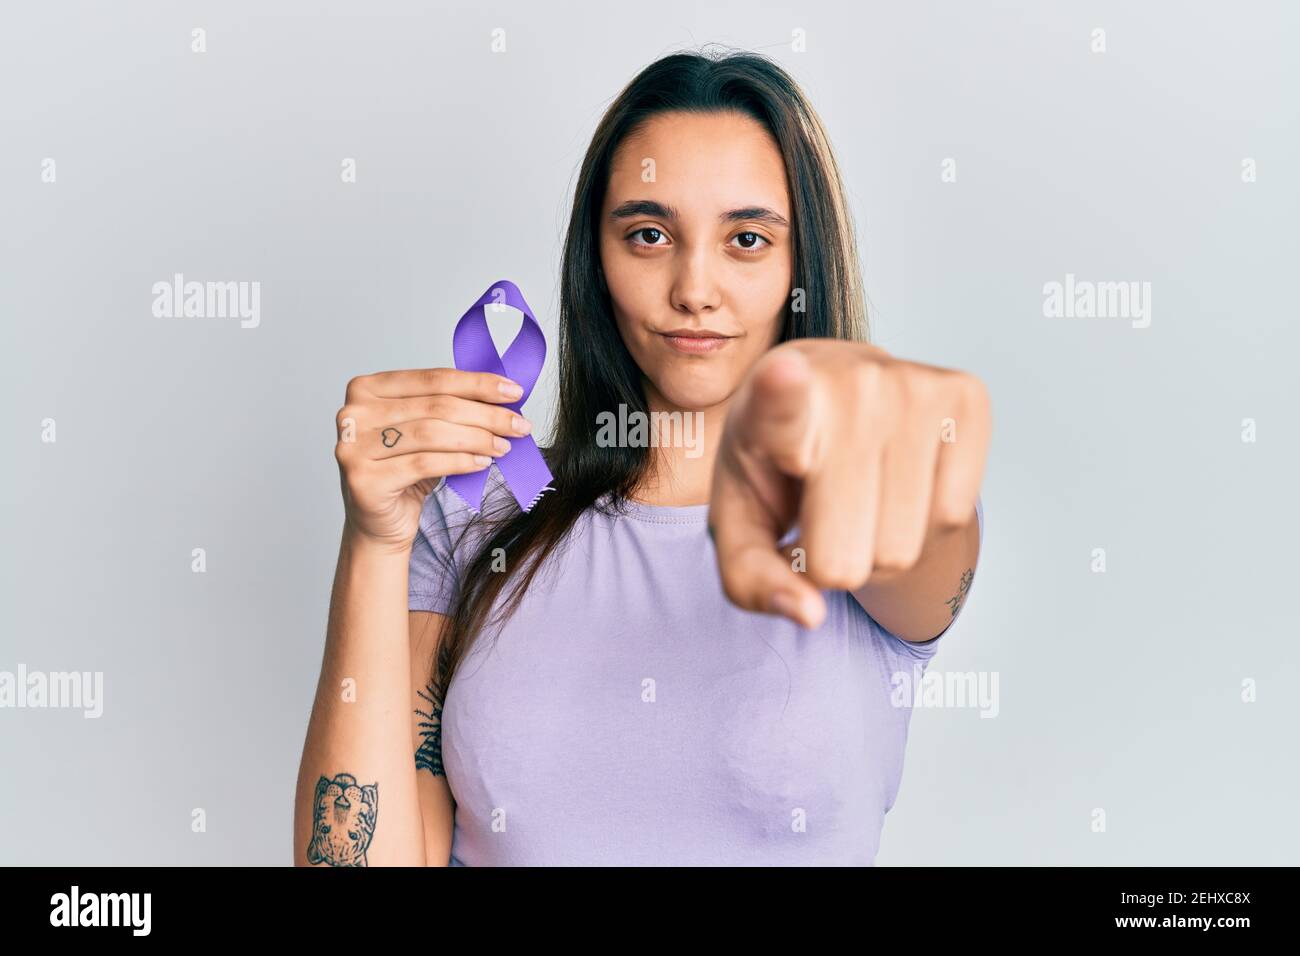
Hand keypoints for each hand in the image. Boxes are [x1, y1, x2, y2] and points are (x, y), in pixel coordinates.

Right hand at [333, 368, 532, 552]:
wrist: (379, 525)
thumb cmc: (404, 473)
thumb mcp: (425, 432)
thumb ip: (450, 409)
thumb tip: (503, 396)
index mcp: (366, 389)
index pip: (432, 378)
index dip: (478, 383)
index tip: (514, 391)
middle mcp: (353, 414)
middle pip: (436, 406)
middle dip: (486, 415)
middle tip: (519, 424)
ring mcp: (353, 446)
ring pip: (431, 433)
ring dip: (477, 438)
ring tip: (504, 446)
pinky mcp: (363, 479)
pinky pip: (424, 464)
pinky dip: (459, 461)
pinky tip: (482, 462)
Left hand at [708, 339, 989, 627]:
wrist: (824, 398)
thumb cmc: (773, 470)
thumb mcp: (739, 526)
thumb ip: (752, 582)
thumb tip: (809, 614)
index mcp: (768, 405)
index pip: (780, 402)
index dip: (783, 394)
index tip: (784, 375)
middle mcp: (847, 382)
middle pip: (846, 556)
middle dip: (833, 560)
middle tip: (822, 510)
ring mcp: (912, 383)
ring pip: (903, 547)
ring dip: (880, 548)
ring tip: (859, 493)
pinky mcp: (966, 395)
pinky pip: (953, 516)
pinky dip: (926, 522)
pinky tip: (901, 478)